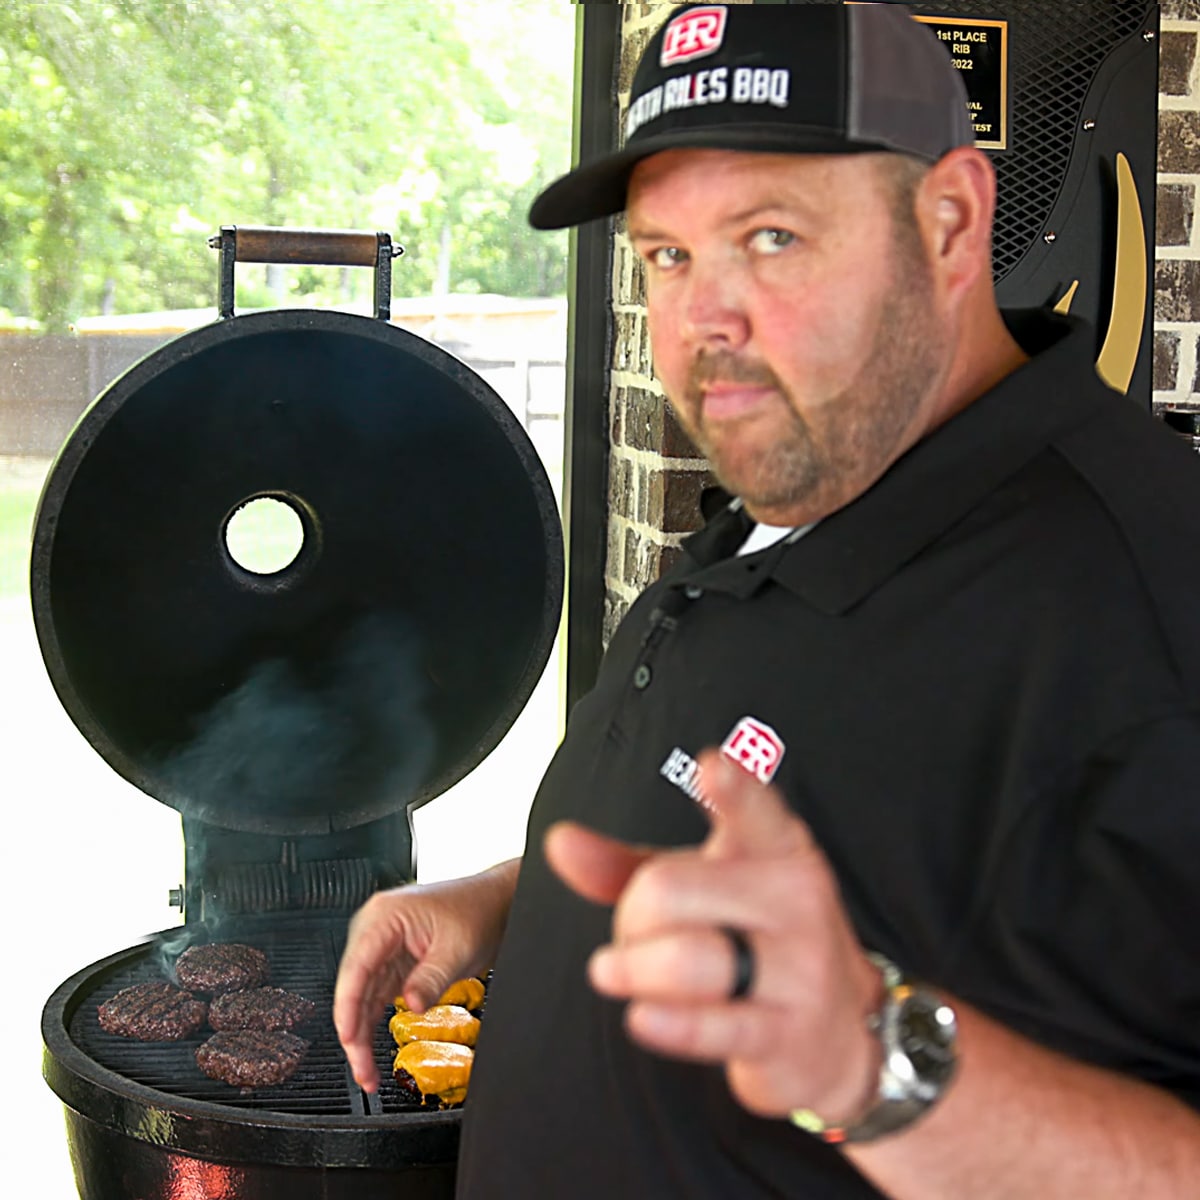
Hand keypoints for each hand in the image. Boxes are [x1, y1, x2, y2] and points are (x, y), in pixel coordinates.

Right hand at [334, 860, 517, 1091]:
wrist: (493, 901)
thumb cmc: (476, 910)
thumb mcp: (458, 948)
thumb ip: (432, 979)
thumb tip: (411, 1007)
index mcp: (384, 917)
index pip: (356, 967)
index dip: (347, 1007)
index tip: (349, 1037)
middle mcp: (375, 930)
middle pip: (352, 987)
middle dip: (353, 1031)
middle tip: (362, 1070)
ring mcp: (381, 946)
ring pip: (360, 997)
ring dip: (360, 1034)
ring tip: (366, 1072)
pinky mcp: (390, 961)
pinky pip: (373, 997)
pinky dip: (371, 1024)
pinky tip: (370, 1050)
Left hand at [544, 750, 882, 1123]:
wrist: (833, 1032)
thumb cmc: (754, 938)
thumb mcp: (702, 885)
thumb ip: (628, 864)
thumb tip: (561, 842)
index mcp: (777, 846)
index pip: (756, 811)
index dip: (734, 789)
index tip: (712, 766)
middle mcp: (796, 897)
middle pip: (666, 890)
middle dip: (630, 918)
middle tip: (637, 935)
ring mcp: (799, 966)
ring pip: (684, 958)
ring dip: (633, 971)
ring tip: (626, 974)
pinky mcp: (788, 1031)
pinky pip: (710, 1026)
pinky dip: (664, 1022)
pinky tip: (643, 1015)